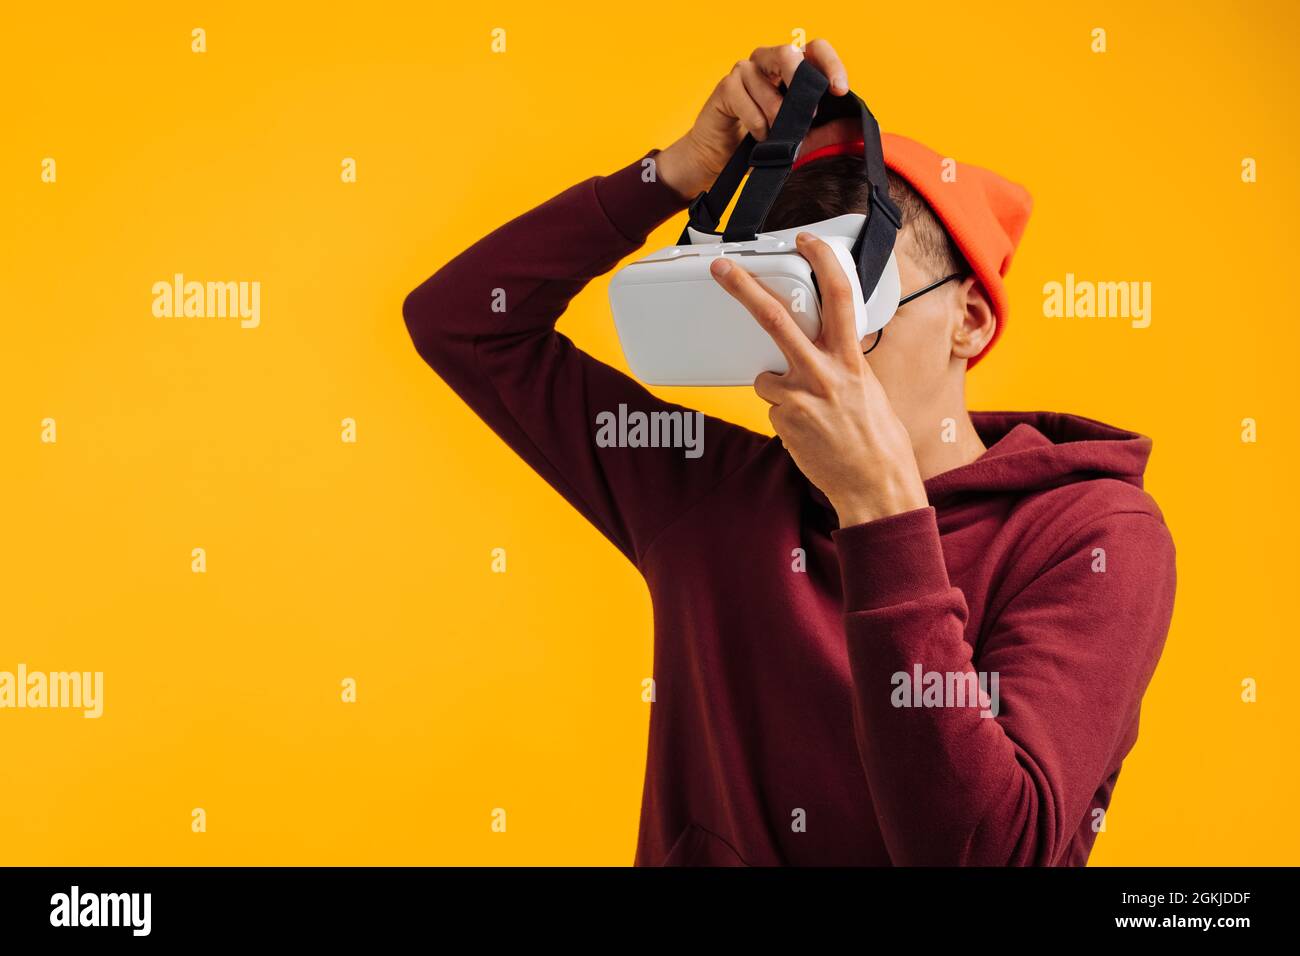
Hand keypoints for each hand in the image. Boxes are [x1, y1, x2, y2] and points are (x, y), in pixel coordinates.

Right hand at [655, 40, 849, 200]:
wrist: (719, 157)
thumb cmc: (758, 142)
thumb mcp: (795, 138)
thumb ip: (819, 130)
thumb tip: (847, 126)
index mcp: (788, 68)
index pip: (815, 49)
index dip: (830, 65)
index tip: (839, 91)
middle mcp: (766, 62)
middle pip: (788, 53)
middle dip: (801, 84)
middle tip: (808, 115)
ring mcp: (744, 70)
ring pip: (768, 87)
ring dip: (776, 118)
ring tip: (775, 136)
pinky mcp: (726, 86)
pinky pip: (749, 105)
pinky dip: (757, 126)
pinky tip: (757, 137)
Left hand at [709, 233, 928, 527]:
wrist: (875, 485)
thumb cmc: (878, 439)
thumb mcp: (869, 388)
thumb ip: (842, 364)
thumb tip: (822, 350)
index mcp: (851, 359)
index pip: (838, 296)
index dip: (821, 262)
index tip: (805, 241)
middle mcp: (824, 372)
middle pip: (774, 318)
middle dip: (743, 288)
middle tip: (720, 267)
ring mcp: (799, 397)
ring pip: (767, 375)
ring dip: (780, 389)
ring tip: (812, 413)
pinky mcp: (783, 420)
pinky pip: (772, 406)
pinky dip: (785, 415)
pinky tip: (808, 432)